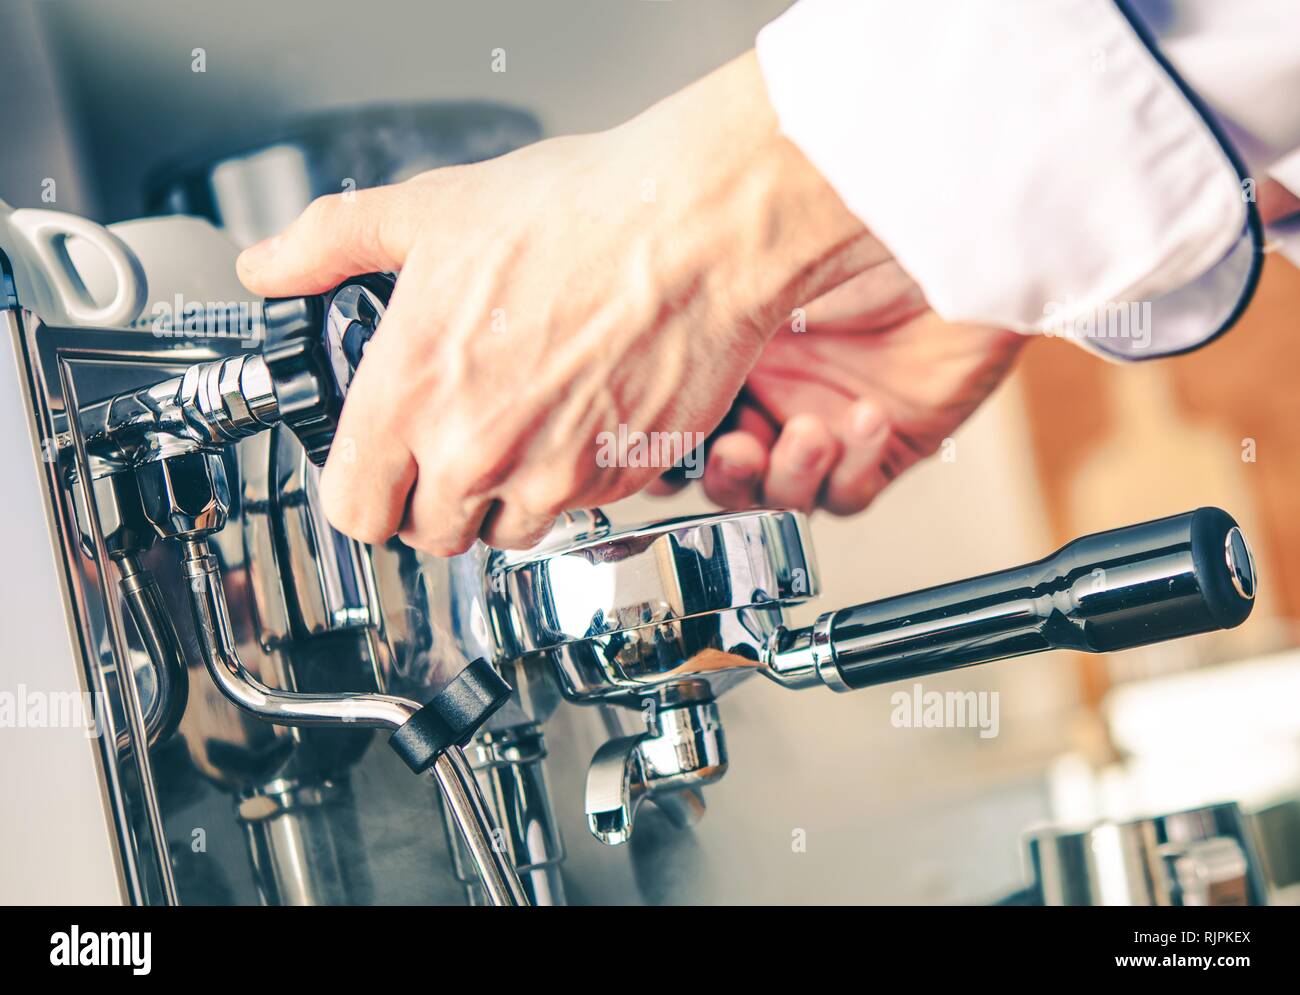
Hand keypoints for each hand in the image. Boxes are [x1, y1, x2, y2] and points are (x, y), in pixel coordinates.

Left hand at [238, 52, 881, 553]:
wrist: (696, 230)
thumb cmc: (578, 215)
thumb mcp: (431, 211)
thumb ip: (332, 244)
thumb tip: (270, 264)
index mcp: (412, 394)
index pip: (353, 513)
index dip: (361, 496)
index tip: (376, 476)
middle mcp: (476, 452)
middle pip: (428, 535)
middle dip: (433, 498)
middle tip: (454, 440)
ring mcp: (553, 476)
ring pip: (505, 532)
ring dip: (503, 499)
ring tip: (522, 426)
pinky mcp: (618, 481)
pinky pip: (578, 511)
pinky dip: (572, 480)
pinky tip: (580, 413)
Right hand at [653, 262, 1024, 514]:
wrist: (963, 227)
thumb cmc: (869, 214)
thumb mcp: (763, 259)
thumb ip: (703, 307)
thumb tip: (633, 337)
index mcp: (729, 347)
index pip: (680, 423)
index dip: (668, 448)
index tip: (667, 447)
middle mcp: (770, 389)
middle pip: (723, 472)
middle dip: (724, 472)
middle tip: (739, 448)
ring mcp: (824, 422)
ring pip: (779, 496)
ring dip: (786, 475)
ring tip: (809, 434)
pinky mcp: (883, 448)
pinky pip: (850, 492)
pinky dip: (851, 467)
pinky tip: (865, 419)